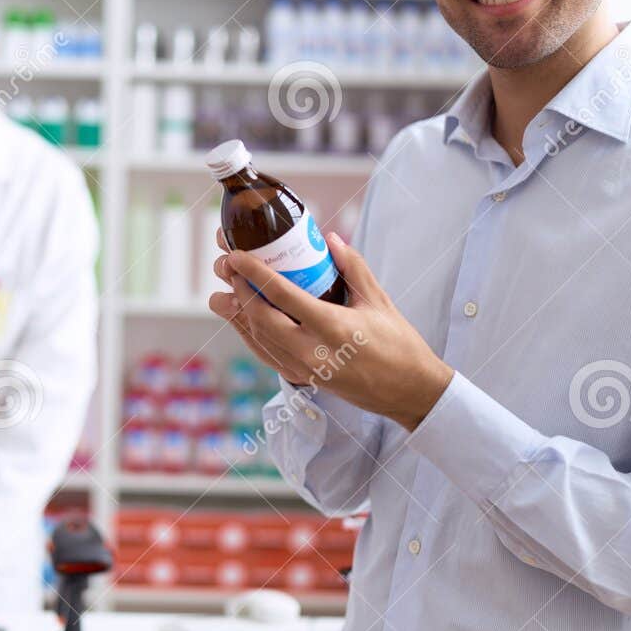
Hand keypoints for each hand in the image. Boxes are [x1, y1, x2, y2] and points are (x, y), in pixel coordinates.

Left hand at [207, 228, 453, 431]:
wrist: (408, 391)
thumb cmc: (399, 343)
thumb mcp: (378, 300)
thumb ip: (352, 267)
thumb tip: (329, 239)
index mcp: (333, 327)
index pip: (282, 295)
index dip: (253, 273)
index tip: (236, 255)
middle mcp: (314, 352)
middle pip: (261, 319)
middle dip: (239, 292)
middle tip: (227, 270)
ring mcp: (306, 370)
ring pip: (260, 340)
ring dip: (238, 316)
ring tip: (222, 294)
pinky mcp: (304, 380)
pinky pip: (268, 356)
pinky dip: (251, 337)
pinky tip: (242, 321)